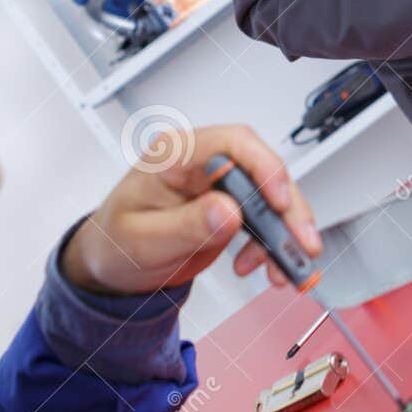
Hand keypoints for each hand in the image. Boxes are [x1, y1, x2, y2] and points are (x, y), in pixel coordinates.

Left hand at [61, 124, 320, 295]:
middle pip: (261, 170)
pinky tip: (266, 267)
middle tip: (301, 244)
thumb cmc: (116, 242)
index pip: (231, 143)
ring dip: (287, 232)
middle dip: (288, 208)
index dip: (263, 167)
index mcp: (175, 155)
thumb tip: (227, 212)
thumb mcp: (143, 240)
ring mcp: (219, 185)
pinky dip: (274, 246)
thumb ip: (186, 225)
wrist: (111, 265)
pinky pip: (265, 220)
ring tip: (288, 269)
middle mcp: (202, 163)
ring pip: (271, 196)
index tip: (279, 201)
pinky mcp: (231, 208)